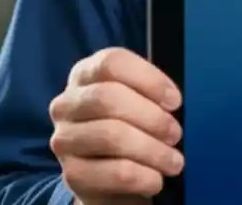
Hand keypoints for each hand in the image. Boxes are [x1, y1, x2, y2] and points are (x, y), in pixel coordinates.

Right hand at [49, 47, 183, 202]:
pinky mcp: (72, 174)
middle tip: (176, 133)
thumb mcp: (135, 103)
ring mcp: (65, 139)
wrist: (108, 179)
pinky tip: (156, 179)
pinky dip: (144, 176)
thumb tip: (172, 101)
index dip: (148, 79)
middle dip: (151, 117)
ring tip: (173, 161)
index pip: (111, 63)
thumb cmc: (129, 130)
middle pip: (108, 98)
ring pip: (111, 136)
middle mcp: (67, 104)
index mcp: (85, 75)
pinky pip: (115, 172)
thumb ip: (149, 94)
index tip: (175, 100)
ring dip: (152, 149)